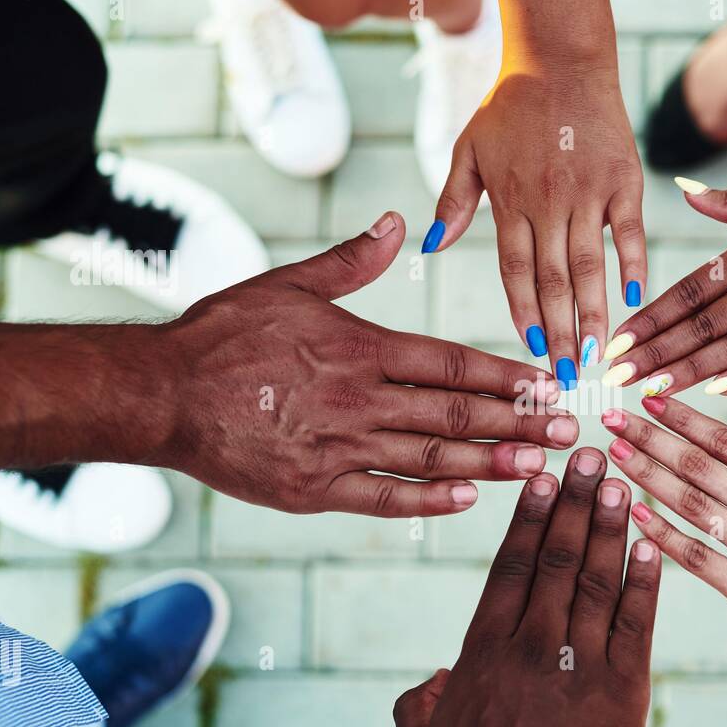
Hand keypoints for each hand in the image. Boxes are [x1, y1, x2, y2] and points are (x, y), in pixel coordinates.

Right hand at [157, 212, 578, 516]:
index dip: (505, 377)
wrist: (161, 395)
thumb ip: (350, 262)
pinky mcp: (314, 490)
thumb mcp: (287, 284)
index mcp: (359, 347)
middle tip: (564, 430)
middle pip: (455, 414)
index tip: (547, 385)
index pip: (450, 363)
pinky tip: (467, 499)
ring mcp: (338, 448)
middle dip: (516, 423)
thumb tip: (398, 226)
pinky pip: (384, 497)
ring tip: (537, 465)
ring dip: (490, 463)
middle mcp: (358, 399)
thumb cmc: (222, 336)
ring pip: (431, 459)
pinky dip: (428, 500)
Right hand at [393, 449, 659, 726]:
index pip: (511, 567)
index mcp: (486, 650)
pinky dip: (646, 581)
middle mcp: (533, 644)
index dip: (530, 518)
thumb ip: (423, 701)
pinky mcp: (624, 689)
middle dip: (575, 502)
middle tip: (590, 456)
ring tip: (620, 482)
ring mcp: (581, 663)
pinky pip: (638, 623)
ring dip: (609, 527)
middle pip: (557, 558)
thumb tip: (437, 679)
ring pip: (597, 579)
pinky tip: (653, 544)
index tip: (542, 478)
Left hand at [427, 71, 646, 386]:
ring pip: (591, 265)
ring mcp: (590, 193)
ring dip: (594, 313)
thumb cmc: (511, 107)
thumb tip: (429, 247)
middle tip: (569, 376)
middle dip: (560, 331)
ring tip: (599, 354)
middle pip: (554, 280)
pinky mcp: (624, 181)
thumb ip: (452, 202)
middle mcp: (550, 203)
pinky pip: (630, 233)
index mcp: (511, 201)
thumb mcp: (469, 149)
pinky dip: (633, 266)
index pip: (515, 270)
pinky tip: (634, 301)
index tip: (530, 351)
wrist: (562, 60)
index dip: (523, 313)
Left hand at [601, 387, 726, 650]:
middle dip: (649, 439)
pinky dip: (662, 535)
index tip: (651, 398)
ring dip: (647, 477)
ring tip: (613, 455)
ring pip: (690, 506)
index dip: (685, 418)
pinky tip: (632, 514)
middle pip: (697, 467)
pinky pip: (695, 558)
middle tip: (610, 417)